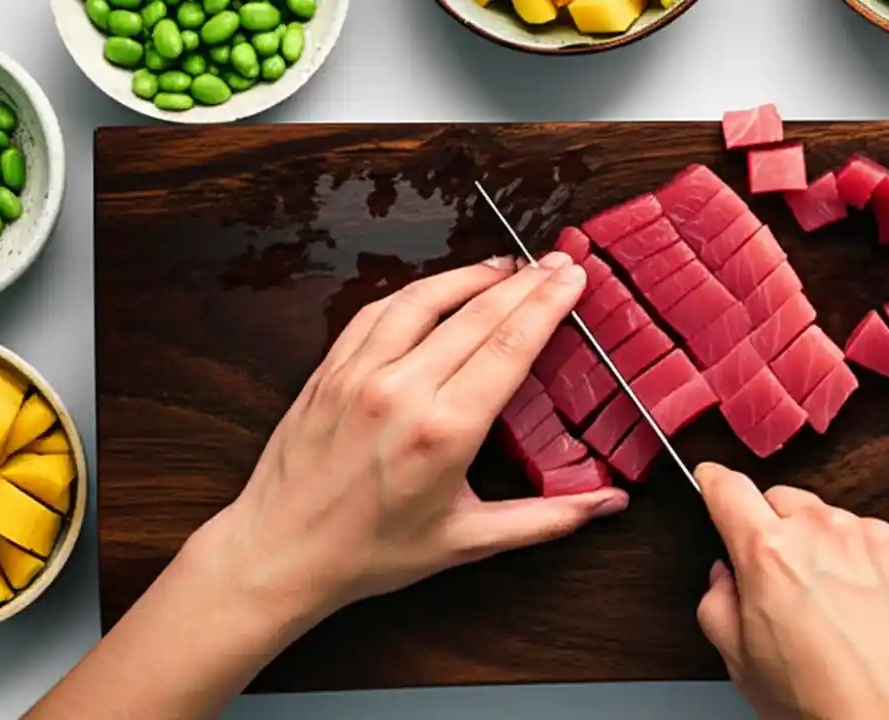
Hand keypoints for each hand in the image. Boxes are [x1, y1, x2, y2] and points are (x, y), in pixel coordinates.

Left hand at [198, 252, 628, 621]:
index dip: (548, 304)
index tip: (573, 278)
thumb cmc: (370, 553)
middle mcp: (400, 391)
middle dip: (525, 281)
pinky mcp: (330, 369)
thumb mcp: (468, 542)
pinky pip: (377, 312)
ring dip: (470, 274)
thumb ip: (546, 519)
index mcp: (443, 432)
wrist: (279, 553)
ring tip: (506, 265)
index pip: (509, 346)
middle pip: (477, 314)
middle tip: (557, 261)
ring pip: (424, 299)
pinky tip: (438, 288)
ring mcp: (359, 373)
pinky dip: (414, 292)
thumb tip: (608, 505)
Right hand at [694, 463, 888, 719]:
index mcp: (768, 553)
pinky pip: (872, 540)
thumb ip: (716, 603)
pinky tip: (864, 610)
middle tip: (780, 581)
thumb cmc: (824, 703)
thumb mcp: (739, 661)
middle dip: (772, 529)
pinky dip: (862, 563)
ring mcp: (870, 537)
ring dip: (821, 546)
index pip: (727, 488)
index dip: (713, 483)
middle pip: (780, 499)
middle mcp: (821, 531)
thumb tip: (724, 578)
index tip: (712, 483)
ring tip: (831, 607)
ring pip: (829, 519)